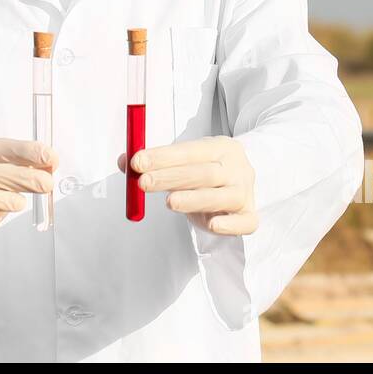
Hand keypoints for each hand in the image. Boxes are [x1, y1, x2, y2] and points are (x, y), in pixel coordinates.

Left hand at [117, 136, 257, 235]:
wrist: (240, 180)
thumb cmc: (205, 170)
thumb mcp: (184, 161)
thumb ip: (155, 162)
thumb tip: (123, 161)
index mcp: (220, 147)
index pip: (190, 150)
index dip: (163, 156)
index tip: (137, 162)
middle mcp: (237, 168)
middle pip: (204, 173)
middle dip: (172, 177)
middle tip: (144, 183)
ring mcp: (245, 193)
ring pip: (221, 197)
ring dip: (194, 199)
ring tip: (170, 202)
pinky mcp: (249, 216)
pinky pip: (245, 223)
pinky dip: (230, 225)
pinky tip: (213, 225)